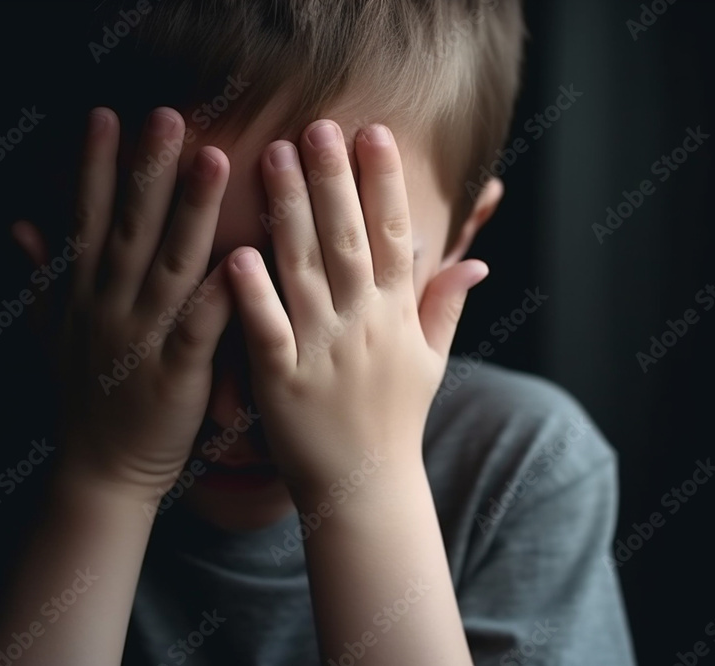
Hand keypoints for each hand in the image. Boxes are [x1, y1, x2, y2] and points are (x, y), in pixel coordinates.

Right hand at [13, 107, 231, 500]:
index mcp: (84, 296)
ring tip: (211, 159)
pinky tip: (240, 256)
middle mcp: (110, 308)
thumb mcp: (50, 334)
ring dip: (189, 211)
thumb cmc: (83, 399)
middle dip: (146, 170)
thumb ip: (42, 277)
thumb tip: (20, 226)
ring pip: (170, 266)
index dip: (93, 167)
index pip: (86, 219)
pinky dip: (218, 294)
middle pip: (129, 229)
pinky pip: (200, 327)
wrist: (99, 472)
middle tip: (166, 117)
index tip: (105, 116)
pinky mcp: (176, 374)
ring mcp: (143, 340)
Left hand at [224, 120, 487, 503]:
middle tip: (315, 126)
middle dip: (333, 180)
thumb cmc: (394, 420)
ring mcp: (322, 352)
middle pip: (347, 240)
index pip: (394, 236)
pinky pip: (267, 329)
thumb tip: (477, 261)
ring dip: (290, 213)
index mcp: (397, 316)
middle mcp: (363, 326)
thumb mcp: (430, 362)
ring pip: (304, 271)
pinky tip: (237, 252)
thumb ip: (445, 306)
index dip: (384, 183)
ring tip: (272, 159)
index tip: (372, 134)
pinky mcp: (281, 382)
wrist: (366, 489)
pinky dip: (253, 293)